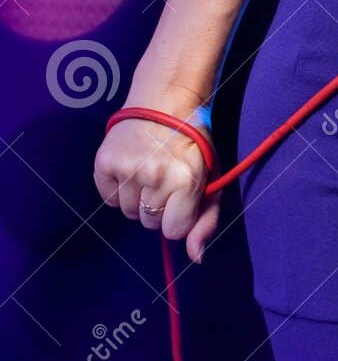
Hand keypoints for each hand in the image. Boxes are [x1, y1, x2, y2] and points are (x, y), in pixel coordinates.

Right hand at [93, 110, 217, 264]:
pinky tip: (130, 168)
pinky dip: (118, 190)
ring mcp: (128, 169)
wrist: (163, 101)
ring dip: (137, 199)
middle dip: (157, 207)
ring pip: (129, 214)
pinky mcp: (104, 163)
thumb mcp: (210, 177)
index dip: (177, 216)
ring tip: (147, 170)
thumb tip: (197, 258)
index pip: (174, 230)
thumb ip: (206, 220)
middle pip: (150, 223)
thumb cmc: (191, 142)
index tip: (180, 196)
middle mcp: (156, 175)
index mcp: (186, 179)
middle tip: (163, 178)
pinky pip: (109, 200)